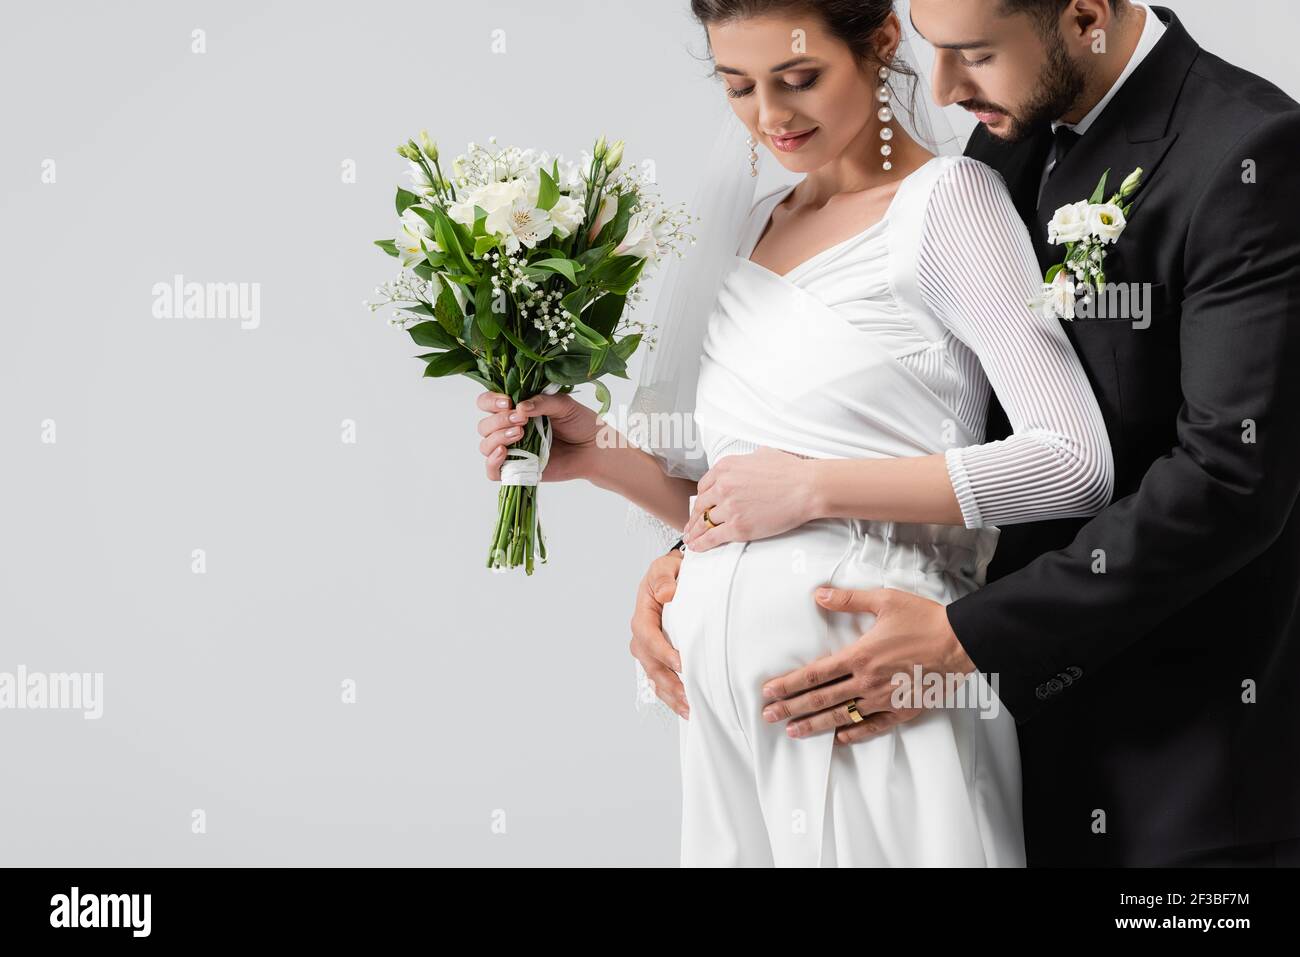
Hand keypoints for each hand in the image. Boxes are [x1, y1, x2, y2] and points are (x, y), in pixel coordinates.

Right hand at [475, 390, 605, 482]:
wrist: (594, 449)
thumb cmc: (580, 424)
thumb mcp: (564, 405)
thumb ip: (542, 402)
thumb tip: (520, 407)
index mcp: (516, 409)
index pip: (487, 403)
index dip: (491, 401)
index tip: (508, 402)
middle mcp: (509, 429)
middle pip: (484, 425)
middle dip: (498, 420)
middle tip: (522, 420)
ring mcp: (512, 450)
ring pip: (485, 445)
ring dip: (497, 438)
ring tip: (520, 434)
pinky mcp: (517, 469)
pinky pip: (493, 471)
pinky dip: (492, 462)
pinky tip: (504, 453)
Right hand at [629, 551, 688, 718]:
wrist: (674, 578)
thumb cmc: (670, 573)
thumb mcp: (666, 566)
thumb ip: (665, 577)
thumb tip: (666, 594)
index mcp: (642, 614)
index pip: (648, 636)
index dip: (662, 651)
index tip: (681, 663)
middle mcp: (642, 636)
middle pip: (650, 664)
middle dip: (668, 682)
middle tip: (688, 697)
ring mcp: (649, 650)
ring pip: (654, 677)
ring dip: (670, 695)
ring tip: (689, 710)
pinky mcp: (659, 659)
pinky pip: (661, 681)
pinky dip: (671, 696)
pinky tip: (686, 708)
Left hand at [682, 446, 818, 550]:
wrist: (807, 488)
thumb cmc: (791, 471)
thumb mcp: (763, 455)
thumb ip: (748, 460)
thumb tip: (748, 463)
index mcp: (726, 467)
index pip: (704, 486)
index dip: (701, 499)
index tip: (700, 507)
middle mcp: (723, 486)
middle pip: (701, 506)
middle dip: (694, 518)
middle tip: (690, 526)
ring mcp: (729, 507)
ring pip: (704, 523)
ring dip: (696, 533)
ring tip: (691, 539)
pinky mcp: (738, 526)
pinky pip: (712, 537)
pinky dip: (702, 544)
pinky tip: (697, 547)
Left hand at [759, 586, 977, 743]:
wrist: (961, 642)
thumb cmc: (923, 619)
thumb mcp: (884, 601)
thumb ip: (847, 600)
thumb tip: (817, 594)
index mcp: (860, 655)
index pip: (815, 674)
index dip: (789, 684)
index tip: (768, 692)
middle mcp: (867, 681)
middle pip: (821, 699)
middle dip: (791, 708)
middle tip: (768, 717)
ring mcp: (884, 699)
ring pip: (842, 716)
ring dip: (815, 725)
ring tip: (793, 731)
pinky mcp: (903, 710)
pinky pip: (874, 726)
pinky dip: (854, 733)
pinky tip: (839, 738)